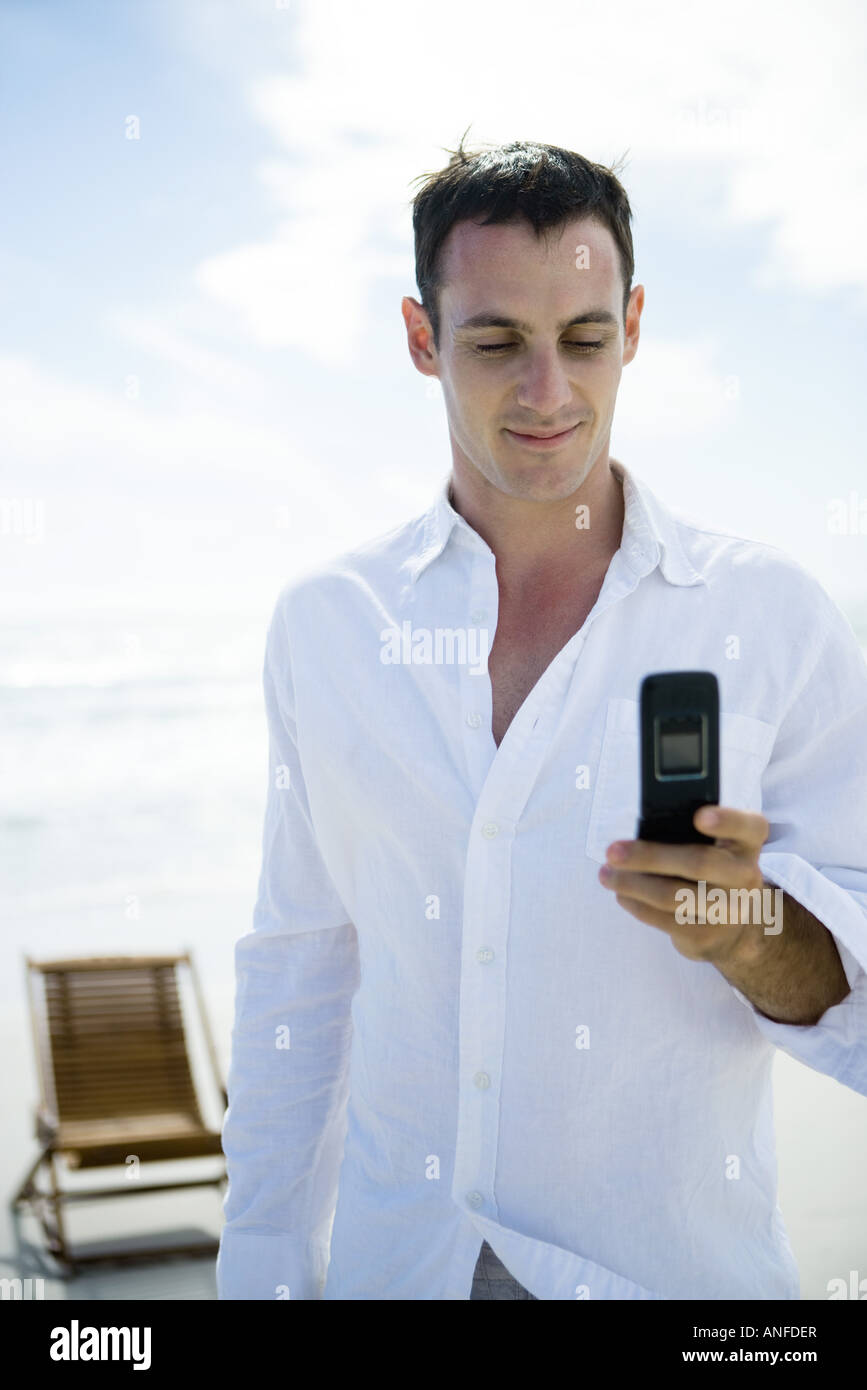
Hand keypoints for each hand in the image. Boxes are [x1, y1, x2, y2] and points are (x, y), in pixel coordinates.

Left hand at [598, 805, 771, 964]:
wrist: (733, 929)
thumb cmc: (711, 872)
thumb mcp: (715, 847)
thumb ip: (689, 833)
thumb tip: (640, 831)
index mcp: (747, 844)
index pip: (750, 826)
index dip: (726, 821)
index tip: (699, 816)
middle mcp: (746, 876)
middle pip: (698, 862)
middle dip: (649, 856)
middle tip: (613, 851)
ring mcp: (729, 910)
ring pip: (674, 895)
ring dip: (632, 884)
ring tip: (606, 874)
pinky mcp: (706, 936)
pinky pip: (663, 919)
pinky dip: (636, 904)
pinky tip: (621, 893)